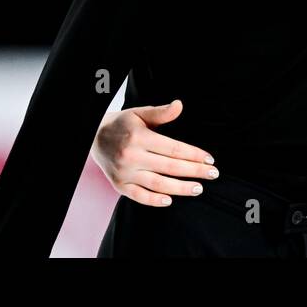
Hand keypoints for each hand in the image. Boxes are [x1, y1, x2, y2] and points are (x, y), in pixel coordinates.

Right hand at [89, 100, 217, 205]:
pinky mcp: (119, 185)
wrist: (94, 138)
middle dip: (194, 172)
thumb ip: (161, 113)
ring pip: (157, 184)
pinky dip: (154, 200)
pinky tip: (170, 200)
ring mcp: (124, 173)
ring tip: (198, 188)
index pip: (173, 148)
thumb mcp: (140, 113)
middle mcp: (131, 156)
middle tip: (213, 174)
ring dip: (180, 188)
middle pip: (169, 167)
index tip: (209, 159)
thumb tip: (179, 105)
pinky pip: (139, 196)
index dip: (193, 155)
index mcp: (139, 138)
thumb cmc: (123, 124)